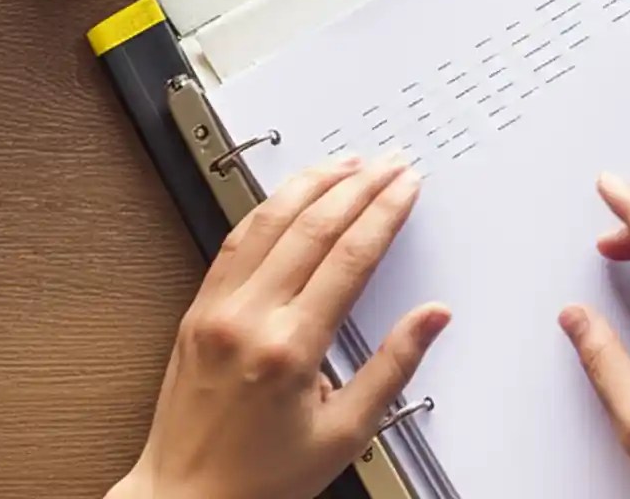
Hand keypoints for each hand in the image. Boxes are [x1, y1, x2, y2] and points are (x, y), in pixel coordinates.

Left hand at [108, 154, 449, 498]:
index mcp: (290, 348)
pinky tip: (289, 196)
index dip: (385, 212)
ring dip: (311, 184)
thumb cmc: (263, 478)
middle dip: (358, 185)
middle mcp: (249, 318)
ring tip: (345, 162)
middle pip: (313, 226)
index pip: (350, 256)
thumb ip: (394, 366)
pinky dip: (267, 209)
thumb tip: (433, 317)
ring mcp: (216, 309)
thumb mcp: (347, 432)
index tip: (406, 186)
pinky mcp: (196, 311)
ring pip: (268, 221)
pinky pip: (234, 241)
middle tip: (389, 162)